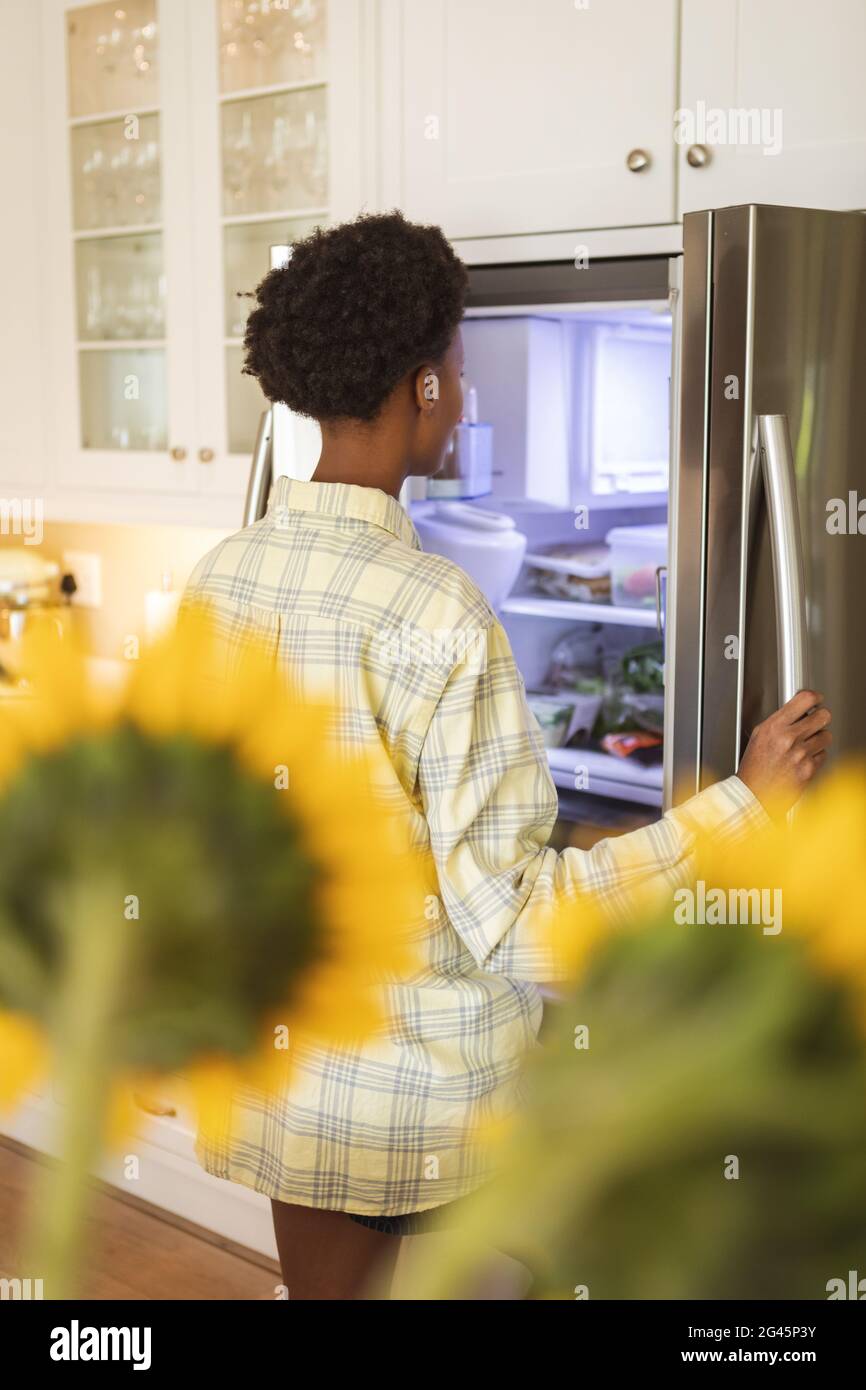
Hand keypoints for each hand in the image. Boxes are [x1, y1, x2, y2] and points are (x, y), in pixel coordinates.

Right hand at [736, 689, 831, 814]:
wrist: (754, 795)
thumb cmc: (754, 768)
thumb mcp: (759, 736)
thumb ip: (778, 721)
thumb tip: (797, 711)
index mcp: (774, 726)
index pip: (805, 699)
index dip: (815, 697)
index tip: (817, 700)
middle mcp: (789, 738)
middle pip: (823, 716)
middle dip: (821, 718)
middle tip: (816, 722)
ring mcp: (801, 754)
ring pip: (826, 736)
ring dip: (819, 739)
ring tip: (807, 744)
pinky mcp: (809, 769)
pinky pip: (823, 755)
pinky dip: (816, 757)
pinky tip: (803, 760)